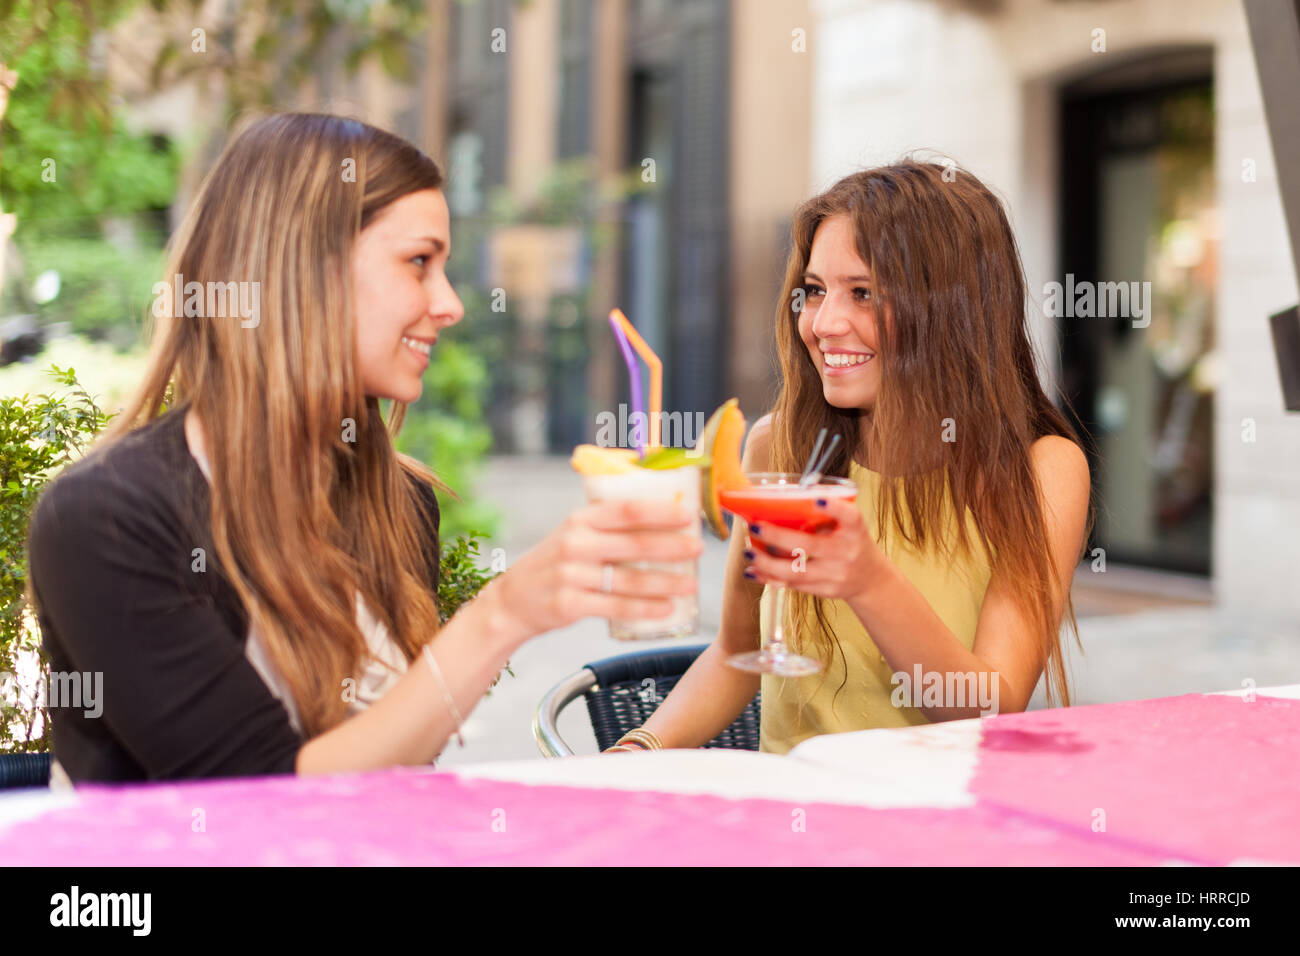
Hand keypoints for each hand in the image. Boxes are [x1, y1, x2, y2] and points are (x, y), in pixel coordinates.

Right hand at [484, 499, 702, 640]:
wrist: (513, 599)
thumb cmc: (556, 564)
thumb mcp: (574, 534)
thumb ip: (609, 528)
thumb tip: (664, 522)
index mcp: (580, 520)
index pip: (626, 510)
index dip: (660, 512)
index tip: (688, 516)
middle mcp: (575, 544)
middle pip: (633, 545)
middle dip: (672, 547)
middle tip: (698, 549)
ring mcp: (571, 575)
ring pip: (629, 580)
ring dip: (666, 583)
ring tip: (691, 585)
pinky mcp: (570, 604)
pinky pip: (617, 607)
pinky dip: (645, 609)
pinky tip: (667, 609)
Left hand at [741, 497, 887, 601]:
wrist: (870, 578)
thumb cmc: (850, 542)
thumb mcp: (846, 525)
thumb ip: (822, 515)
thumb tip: (777, 506)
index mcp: (854, 529)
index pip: (849, 516)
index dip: (833, 508)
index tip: (817, 500)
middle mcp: (847, 551)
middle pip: (810, 545)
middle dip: (777, 537)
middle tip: (755, 528)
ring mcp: (836, 574)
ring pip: (797, 572)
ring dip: (767, 563)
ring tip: (748, 553)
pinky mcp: (826, 590)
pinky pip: (794, 585)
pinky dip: (770, 578)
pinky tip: (754, 570)